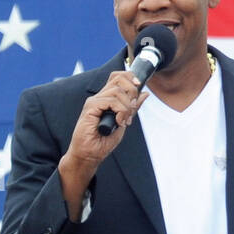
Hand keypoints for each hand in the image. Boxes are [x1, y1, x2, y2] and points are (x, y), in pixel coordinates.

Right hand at [58, 70, 148, 217]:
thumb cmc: (102, 143)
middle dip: (132, 90)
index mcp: (106, 99)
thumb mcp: (123, 123)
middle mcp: (100, 97)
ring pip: (117, 90)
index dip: (130, 78)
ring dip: (126, 106)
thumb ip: (132, 108)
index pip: (119, 78)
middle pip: (119, 78)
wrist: (89, 155)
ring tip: (124, 121)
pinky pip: (110, 101)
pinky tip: (118, 122)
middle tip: (132, 107)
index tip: (139, 87)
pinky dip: (120, 111)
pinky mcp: (90, 107)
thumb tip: (144, 94)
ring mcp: (94, 101)